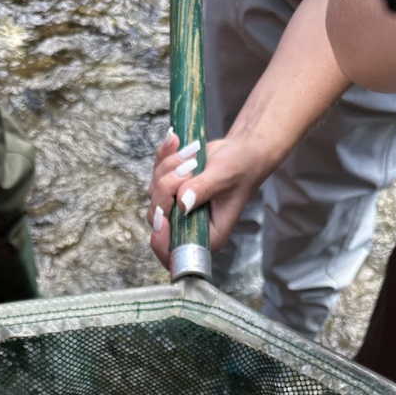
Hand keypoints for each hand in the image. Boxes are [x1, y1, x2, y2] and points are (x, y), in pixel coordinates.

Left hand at [147, 129, 266, 268]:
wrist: (241, 152)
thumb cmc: (241, 169)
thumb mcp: (225, 177)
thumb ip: (203, 190)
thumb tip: (182, 202)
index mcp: (206, 235)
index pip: (175, 252)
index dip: (162, 240)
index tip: (162, 216)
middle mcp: (188, 225)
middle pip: (158, 218)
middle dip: (166, 189)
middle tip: (188, 167)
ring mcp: (176, 207)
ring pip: (154, 194)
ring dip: (167, 168)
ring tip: (191, 153)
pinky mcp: (170, 189)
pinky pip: (155, 174)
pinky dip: (163, 156)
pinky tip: (176, 142)